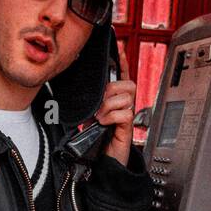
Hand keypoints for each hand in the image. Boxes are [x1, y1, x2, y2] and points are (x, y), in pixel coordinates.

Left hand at [95, 47, 135, 167]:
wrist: (102, 163)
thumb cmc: (97, 139)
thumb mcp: (90, 115)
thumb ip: (90, 102)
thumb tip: (81, 88)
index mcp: (116, 100)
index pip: (123, 76)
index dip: (122, 61)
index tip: (118, 47)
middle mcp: (125, 106)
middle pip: (128, 84)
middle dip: (111, 90)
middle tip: (99, 105)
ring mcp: (128, 116)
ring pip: (125, 97)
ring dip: (108, 106)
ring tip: (100, 118)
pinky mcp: (129, 127)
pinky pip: (125, 112)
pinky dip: (111, 116)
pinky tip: (104, 124)